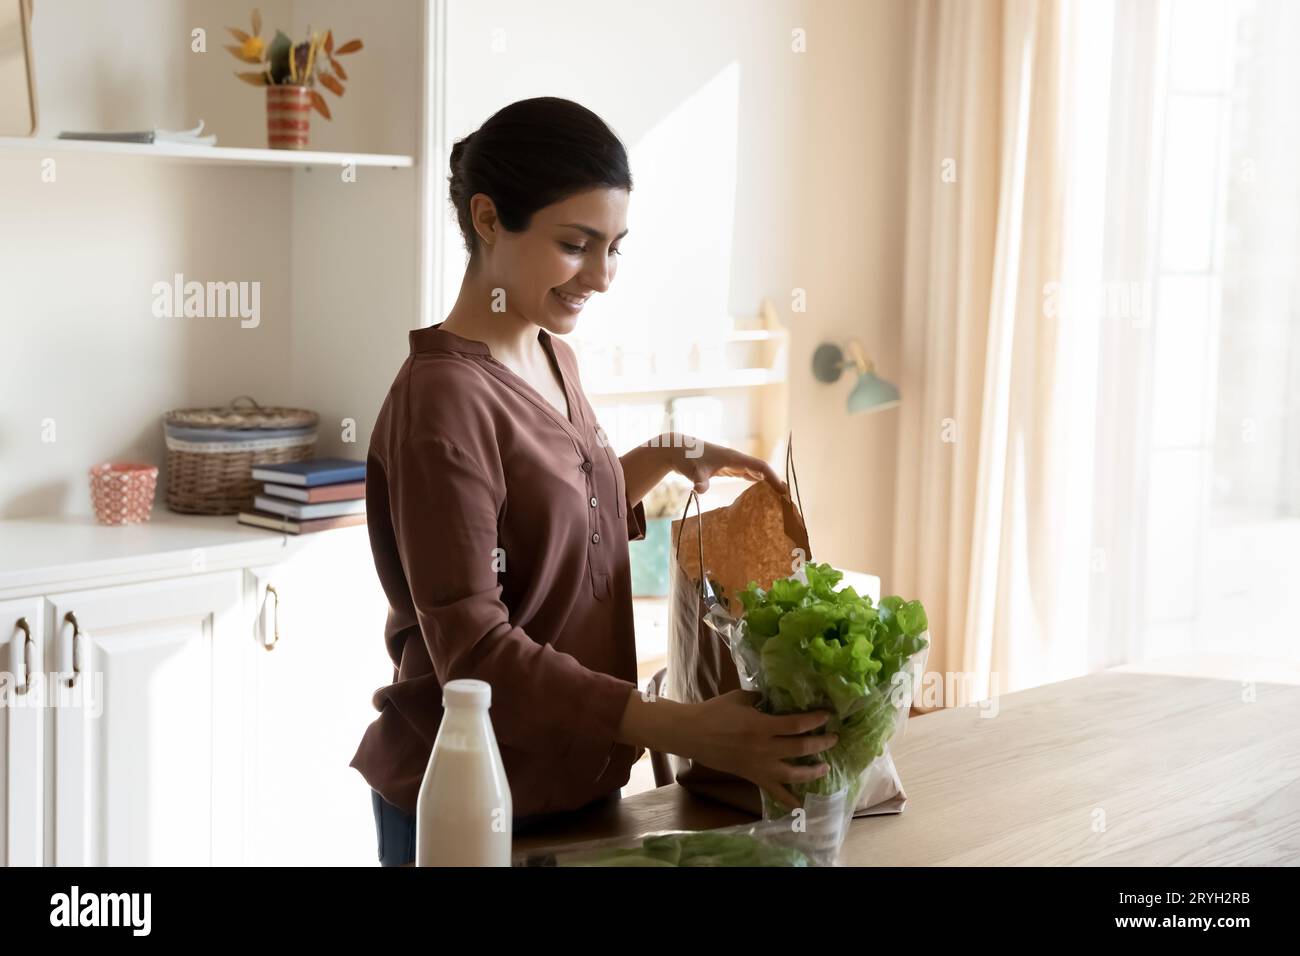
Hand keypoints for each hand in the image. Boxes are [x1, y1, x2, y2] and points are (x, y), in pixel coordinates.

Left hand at [660, 435, 787, 495]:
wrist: (677, 450)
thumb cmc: (686, 459)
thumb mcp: (693, 472)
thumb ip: (699, 482)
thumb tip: (699, 491)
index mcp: (733, 458)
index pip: (760, 466)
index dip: (773, 477)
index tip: (782, 491)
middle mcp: (736, 459)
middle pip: (762, 469)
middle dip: (775, 481)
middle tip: (787, 499)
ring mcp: (732, 463)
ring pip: (756, 471)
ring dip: (768, 482)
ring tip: (779, 497)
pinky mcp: (727, 467)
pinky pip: (747, 474)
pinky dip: (757, 482)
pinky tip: (762, 492)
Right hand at [678, 690, 836, 809]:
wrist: (693, 734)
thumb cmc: (715, 712)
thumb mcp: (741, 698)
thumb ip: (762, 699)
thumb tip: (776, 699)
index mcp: (762, 726)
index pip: (797, 724)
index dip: (816, 720)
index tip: (828, 715)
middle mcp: (765, 748)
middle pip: (801, 748)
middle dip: (822, 743)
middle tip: (833, 738)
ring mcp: (760, 766)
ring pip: (794, 774)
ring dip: (813, 771)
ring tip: (825, 767)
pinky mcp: (753, 777)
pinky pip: (774, 792)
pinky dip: (788, 800)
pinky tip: (802, 804)